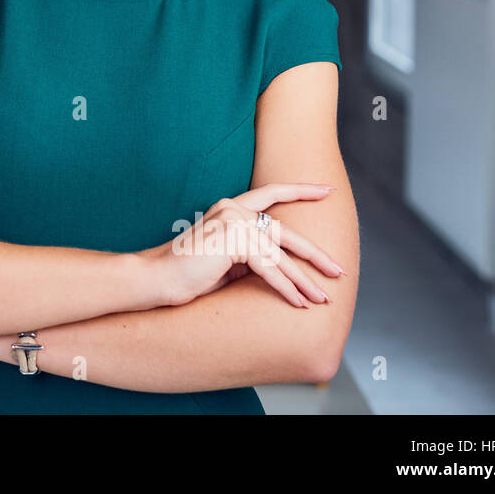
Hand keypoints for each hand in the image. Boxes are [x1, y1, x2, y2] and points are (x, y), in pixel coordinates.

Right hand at [147, 183, 346, 308]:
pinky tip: (299, 303)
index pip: (271, 193)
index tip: (327, 190)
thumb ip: (250, 254)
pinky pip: (269, 268)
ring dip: (303, 280)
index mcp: (229, 208)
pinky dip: (286, 288)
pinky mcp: (233, 242)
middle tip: (338, 270)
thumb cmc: (187, 273)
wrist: (156, 278)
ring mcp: (233, 223)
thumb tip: (279, 263)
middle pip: (285, 231)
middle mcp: (233, 210)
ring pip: (280, 254)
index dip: (300, 191)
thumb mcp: (226, 259)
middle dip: (315, 254)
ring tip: (322, 298)